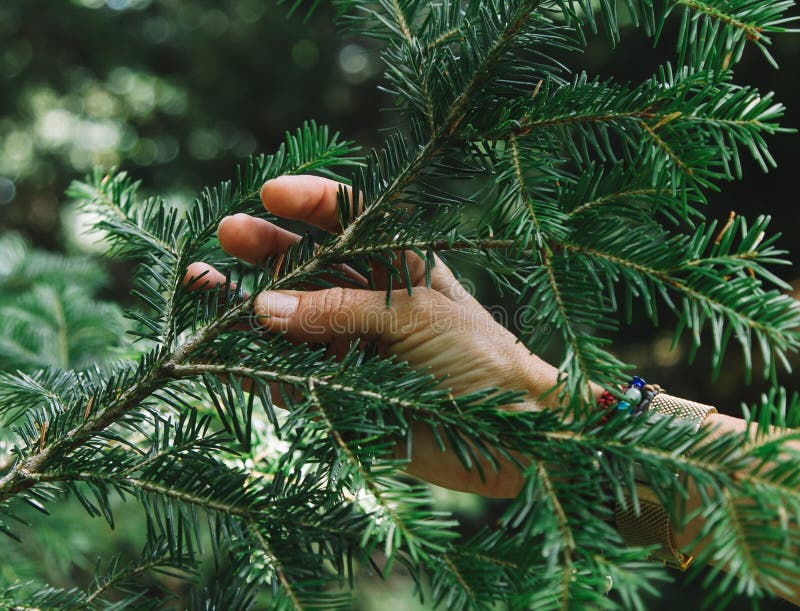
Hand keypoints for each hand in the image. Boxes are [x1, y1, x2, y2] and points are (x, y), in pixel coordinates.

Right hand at [185, 174, 564, 495]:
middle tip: (229, 235)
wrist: (508, 434)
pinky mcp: (339, 392)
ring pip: (287, 321)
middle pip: (309, 266)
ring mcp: (351, 346)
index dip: (311, 203)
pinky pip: (285, 375)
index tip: (270, 194)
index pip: (351, 221)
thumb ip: (340, 310)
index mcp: (400, 267)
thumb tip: (262, 306)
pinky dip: (252, 364)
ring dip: (243, 305)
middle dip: (269, 248)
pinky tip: (218, 346)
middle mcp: (370, 302)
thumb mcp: (415, 317)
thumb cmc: (480, 358)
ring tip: (199, 285)